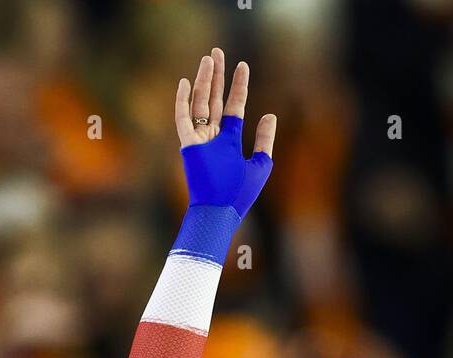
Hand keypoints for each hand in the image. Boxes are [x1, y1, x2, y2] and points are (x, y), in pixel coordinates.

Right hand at [175, 48, 275, 217]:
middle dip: (217, 76)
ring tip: (209, 58)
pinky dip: (183, 101)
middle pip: (214, 99)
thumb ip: (265, 140)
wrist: (221, 210)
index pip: (234, 107)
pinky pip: (182, 118)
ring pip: (200, 102)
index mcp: (229, 141)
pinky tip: (186, 83)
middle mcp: (213, 137)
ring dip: (204, 80)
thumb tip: (270, 115)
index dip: (238, 87)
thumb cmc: (240, 194)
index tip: (243, 65)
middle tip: (218, 52)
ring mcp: (199, 140)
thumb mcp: (261, 165)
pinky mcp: (188, 144)